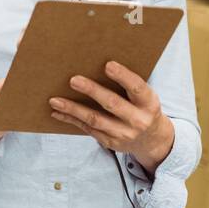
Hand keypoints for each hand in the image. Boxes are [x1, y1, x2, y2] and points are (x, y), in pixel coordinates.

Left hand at [48, 61, 173, 171]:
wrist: (153, 141)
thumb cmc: (143, 110)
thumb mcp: (145, 98)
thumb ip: (129, 86)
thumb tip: (99, 65)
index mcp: (149, 103)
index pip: (137, 87)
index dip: (123, 76)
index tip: (108, 65)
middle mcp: (138, 120)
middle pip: (112, 103)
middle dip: (92, 91)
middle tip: (73, 79)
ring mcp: (123, 133)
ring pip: (95, 119)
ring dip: (73, 109)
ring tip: (55, 100)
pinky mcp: (110, 142)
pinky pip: (88, 129)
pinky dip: (71, 119)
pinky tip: (57, 112)